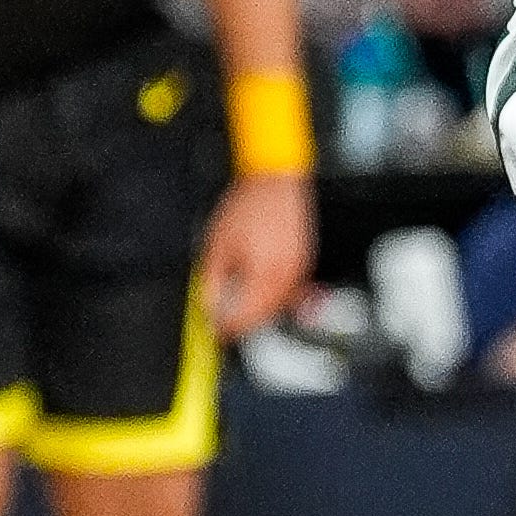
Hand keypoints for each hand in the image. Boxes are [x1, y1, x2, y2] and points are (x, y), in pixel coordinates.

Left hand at [201, 174, 315, 340]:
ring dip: (260, 314)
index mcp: (264, 275)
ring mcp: (300, 270)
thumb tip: (210, 305)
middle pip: (265, 317)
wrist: (275, 183)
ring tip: (239, 311)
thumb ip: (212, 281)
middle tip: (224, 326)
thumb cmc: (249, 207)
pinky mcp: (305, 263)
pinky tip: (262, 295)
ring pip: (280, 307)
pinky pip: (292, 292)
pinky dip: (276, 299)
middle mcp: (287, 277)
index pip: (245, 317)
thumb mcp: (217, 245)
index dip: (227, 328)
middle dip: (243, 325)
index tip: (215, 331)